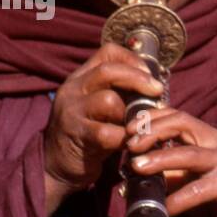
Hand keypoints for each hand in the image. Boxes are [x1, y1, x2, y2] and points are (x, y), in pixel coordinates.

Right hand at [43, 42, 163, 208]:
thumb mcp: (100, 107)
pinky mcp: (76, 136)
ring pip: (109, 101)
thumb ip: (120, 93)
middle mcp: (73, 90)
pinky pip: (107, 133)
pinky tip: (133, 143)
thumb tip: (156, 87)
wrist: (58, 164)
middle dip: (138, 79)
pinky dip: (125, 138)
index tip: (150, 73)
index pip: (107, 53)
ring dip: (132, 113)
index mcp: (81, 78)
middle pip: (108, 71)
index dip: (132, 59)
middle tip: (157, 91)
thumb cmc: (90, 132)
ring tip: (142, 124)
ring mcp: (72, 112)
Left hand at [126, 109, 216, 216]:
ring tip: (137, 168)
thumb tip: (126, 179)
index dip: (151, 118)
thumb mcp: (187, 173)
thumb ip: (163, 170)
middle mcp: (215, 143)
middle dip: (152, 132)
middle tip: (130, 146)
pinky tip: (162, 206)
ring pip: (189, 155)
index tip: (129, 129)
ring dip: (161, 159)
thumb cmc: (212, 186)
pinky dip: (176, 199)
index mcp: (205, 134)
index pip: (176, 114)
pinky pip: (196, 190)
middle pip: (181, 125)